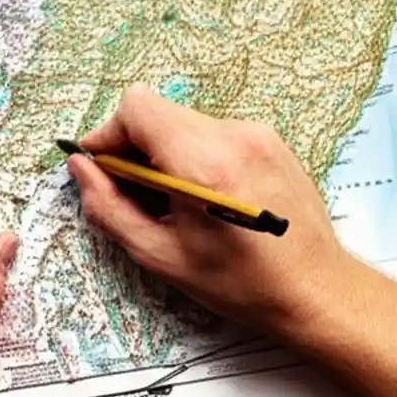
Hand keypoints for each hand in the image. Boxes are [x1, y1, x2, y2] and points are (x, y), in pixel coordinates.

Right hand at [68, 84, 351, 334]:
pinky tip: (208, 198)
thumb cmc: (242, 283)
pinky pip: (215, 133)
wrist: (315, 289)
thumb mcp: (161, 255)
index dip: (110, 135)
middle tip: (138, 194)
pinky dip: (197, 156)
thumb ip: (110, 208)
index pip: (137, 108)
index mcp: (204, 164)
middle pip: (160, 113)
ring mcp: (257, 134)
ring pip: (185, 123)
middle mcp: (233, 136)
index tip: (104, 168)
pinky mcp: (271, 139)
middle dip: (137, 148)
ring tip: (178, 203)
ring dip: (168, 154)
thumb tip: (82, 170)